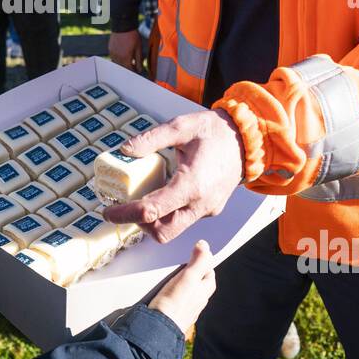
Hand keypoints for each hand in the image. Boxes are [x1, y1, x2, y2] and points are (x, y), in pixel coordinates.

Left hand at [102, 110, 244, 242]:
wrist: (249, 140)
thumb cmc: (215, 131)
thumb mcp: (181, 126)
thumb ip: (151, 138)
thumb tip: (124, 150)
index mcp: (192, 184)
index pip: (152, 210)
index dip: (125, 214)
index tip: (108, 211)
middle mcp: (201, 204)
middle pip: (162, 232)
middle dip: (138, 225)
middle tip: (123, 209)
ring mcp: (207, 210)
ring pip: (173, 230)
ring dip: (153, 221)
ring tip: (140, 200)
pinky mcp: (210, 210)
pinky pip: (184, 220)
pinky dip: (168, 214)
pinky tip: (161, 194)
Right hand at [108, 30, 142, 72]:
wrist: (123, 25)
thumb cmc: (132, 36)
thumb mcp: (138, 48)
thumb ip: (139, 60)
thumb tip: (140, 69)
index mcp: (125, 58)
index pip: (129, 70)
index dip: (133, 72)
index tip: (137, 71)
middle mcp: (117, 58)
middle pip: (122, 68)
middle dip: (128, 68)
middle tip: (133, 65)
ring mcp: (112, 53)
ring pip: (117, 64)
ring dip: (123, 64)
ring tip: (128, 59)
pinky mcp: (110, 49)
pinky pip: (113, 58)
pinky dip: (118, 58)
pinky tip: (123, 54)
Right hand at [148, 240, 215, 337]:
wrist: (158, 328)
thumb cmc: (175, 303)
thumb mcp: (189, 277)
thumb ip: (198, 261)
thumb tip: (205, 245)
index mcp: (203, 293)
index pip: (210, 276)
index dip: (205, 265)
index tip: (198, 256)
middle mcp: (197, 303)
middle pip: (200, 286)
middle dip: (195, 275)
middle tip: (184, 264)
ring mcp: (185, 311)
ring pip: (188, 295)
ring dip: (183, 286)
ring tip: (173, 276)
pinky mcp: (172, 316)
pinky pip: (176, 303)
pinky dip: (173, 296)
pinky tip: (164, 293)